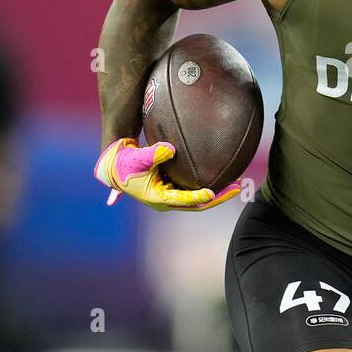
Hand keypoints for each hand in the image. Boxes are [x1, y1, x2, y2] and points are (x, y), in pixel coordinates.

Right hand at [94, 138, 240, 210]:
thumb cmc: (124, 164)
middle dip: (218, 196)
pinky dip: (207, 183)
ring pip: (198, 197)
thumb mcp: (137, 159)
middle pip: (197, 203)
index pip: (183, 200)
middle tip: (237, 188)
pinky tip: (222, 173)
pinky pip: (194, 188)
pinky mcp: (173, 188)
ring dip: (217, 192)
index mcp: (158, 198)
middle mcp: (167, 200)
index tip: (211, 193)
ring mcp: (171, 195)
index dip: (197, 197)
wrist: (115, 167)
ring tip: (236, 182)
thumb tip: (170, 149)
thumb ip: (153, 154)